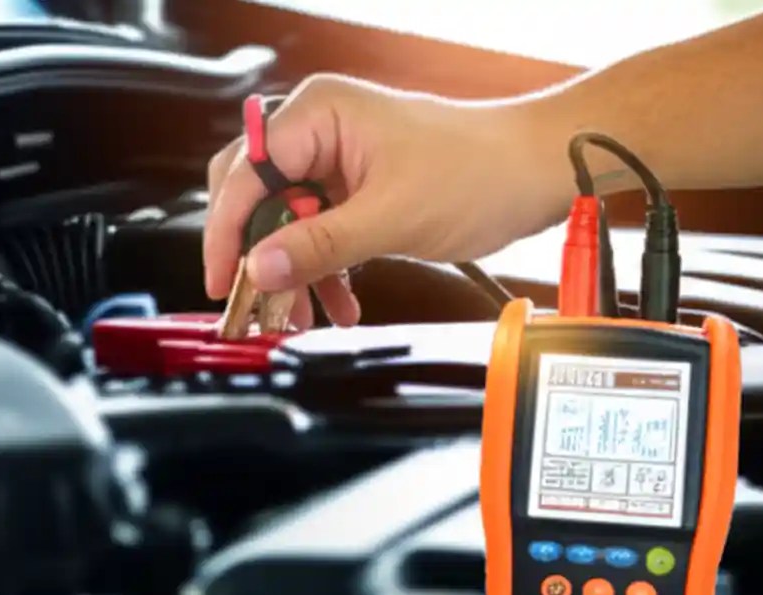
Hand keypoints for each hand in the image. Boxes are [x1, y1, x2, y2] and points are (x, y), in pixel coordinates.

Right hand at [204, 74, 572, 327]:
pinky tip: (334, 301)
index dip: (227, 233)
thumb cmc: (482, 169)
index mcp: (318, 114)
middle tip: (254, 300)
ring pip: (282, 221)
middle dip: (254, 255)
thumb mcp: (391, 217)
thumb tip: (260, 268)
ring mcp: (334, 159)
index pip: (244, 176)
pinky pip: (315, 231)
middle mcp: (318, 130)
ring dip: (290, 271)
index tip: (224, 281)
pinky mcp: (353, 187)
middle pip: (253, 197)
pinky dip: (319, 268)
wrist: (538, 171)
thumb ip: (318, 245)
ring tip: (298, 313)